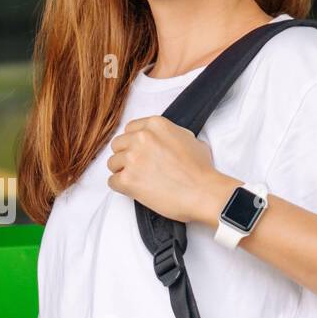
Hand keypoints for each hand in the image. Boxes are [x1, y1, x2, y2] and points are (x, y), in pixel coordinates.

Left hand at [106, 116, 226, 222]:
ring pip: (112, 163)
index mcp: (155, 124)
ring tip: (140, 180)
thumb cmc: (201, 170)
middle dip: (125, 156)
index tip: (140, 153)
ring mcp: (132, 158)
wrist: (204, 193)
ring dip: (122, 172)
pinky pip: (112, 182)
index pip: (129, 129)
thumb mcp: (189, 138)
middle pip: (117, 145)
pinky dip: (121, 187)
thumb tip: (161, 139)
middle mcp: (141, 137)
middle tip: (139, 169)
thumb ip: (168, 134)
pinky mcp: (127, 179)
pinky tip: (136, 190)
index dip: (134, 143)